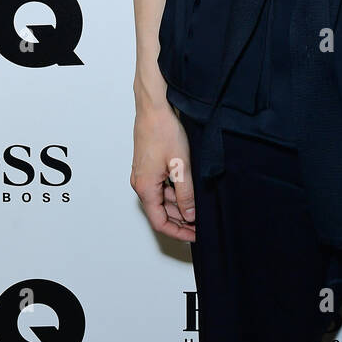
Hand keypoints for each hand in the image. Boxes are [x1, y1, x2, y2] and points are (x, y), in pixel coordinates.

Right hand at [131, 102, 195, 241]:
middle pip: (161, 212)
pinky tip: (189, 190)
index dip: (178, 232)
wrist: (154, 106)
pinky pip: (161, 186)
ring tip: (199, 208)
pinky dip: (175, 192)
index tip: (195, 235)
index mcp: (145, 187)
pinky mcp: (149, 165)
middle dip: (181, 221)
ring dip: (179, 206)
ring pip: (162, 199)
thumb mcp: (180, 166)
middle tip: (201, 224)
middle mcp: (140, 183)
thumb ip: (185, 194)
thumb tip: (189, 216)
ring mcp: (144, 173)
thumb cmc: (163, 131)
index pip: (160, 222)